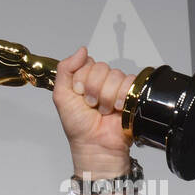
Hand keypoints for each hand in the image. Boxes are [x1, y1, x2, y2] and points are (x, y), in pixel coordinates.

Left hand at [53, 45, 135, 177]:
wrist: (96, 144)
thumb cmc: (78, 126)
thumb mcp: (61, 97)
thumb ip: (65, 71)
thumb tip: (81, 50)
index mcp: (85, 79)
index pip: (87, 62)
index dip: (82, 79)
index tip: (79, 94)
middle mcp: (101, 81)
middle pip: (101, 68)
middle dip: (94, 89)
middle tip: (91, 105)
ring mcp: (117, 87)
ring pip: (115, 76)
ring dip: (106, 97)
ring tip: (103, 110)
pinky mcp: (132, 93)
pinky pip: (130, 82)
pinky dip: (121, 98)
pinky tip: (117, 110)